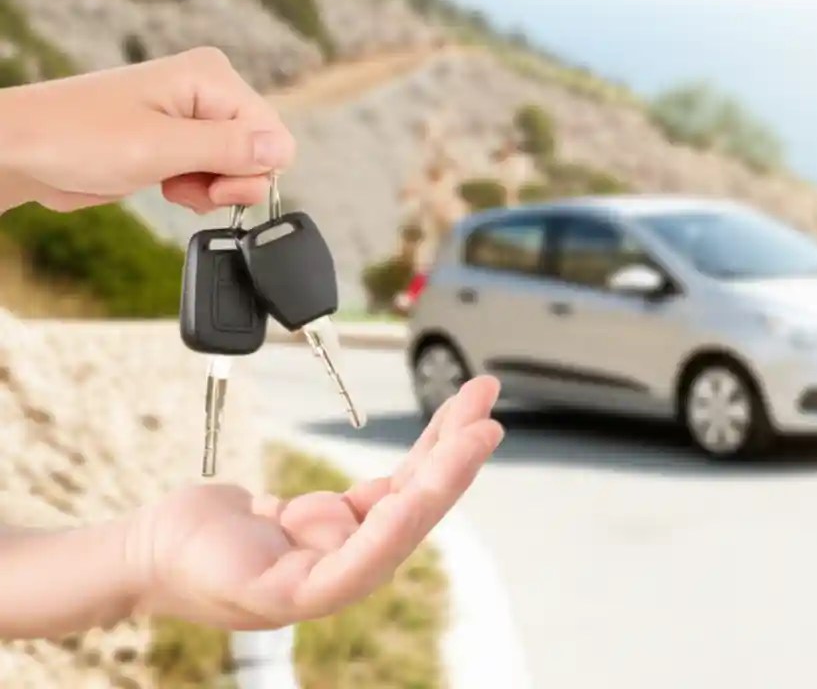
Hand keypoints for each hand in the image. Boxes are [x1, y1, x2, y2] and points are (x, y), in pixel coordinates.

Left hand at [0, 47, 294, 213]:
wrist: (22, 152)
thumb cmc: (74, 138)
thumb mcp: (160, 148)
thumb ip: (228, 149)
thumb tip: (283, 149)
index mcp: (210, 76)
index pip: (274, 134)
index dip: (253, 171)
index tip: (213, 185)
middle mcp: (207, 92)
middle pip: (260, 152)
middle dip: (231, 182)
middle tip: (187, 185)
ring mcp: (194, 117)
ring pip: (240, 168)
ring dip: (212, 189)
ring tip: (171, 184)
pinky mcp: (180, 141)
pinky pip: (216, 174)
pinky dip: (198, 190)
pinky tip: (168, 185)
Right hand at [130, 377, 501, 628]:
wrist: (158, 553)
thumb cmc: (186, 567)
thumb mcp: (234, 577)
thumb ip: (282, 577)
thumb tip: (338, 553)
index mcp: (323, 589)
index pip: (381, 549)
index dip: (414, 511)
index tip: (442, 470)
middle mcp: (349, 563)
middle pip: (412, 510)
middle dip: (451, 463)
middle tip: (485, 421)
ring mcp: (349, 535)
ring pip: (412, 485)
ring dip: (447, 443)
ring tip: (478, 400)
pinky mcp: (342, 512)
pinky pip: (394, 476)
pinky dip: (423, 448)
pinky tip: (450, 423)